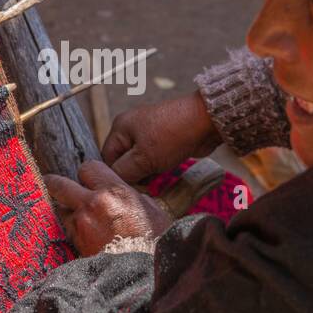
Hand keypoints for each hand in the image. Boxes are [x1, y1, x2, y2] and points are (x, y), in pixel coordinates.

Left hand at [45, 161, 171, 255]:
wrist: (143, 271)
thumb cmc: (153, 240)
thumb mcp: (150, 209)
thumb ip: (130, 195)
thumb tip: (123, 193)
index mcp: (113, 190)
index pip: (88, 167)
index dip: (88, 173)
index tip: (88, 178)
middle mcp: (92, 203)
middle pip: (60, 185)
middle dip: (56, 184)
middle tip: (54, 184)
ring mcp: (81, 224)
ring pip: (60, 209)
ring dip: (65, 210)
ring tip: (76, 215)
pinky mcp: (76, 243)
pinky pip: (66, 229)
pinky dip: (71, 229)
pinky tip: (81, 232)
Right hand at [100, 91, 221, 183]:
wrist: (206, 122)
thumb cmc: (173, 136)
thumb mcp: (143, 158)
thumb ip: (123, 172)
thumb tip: (112, 183)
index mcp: (120, 127)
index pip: (106, 157)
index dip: (114, 175)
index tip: (125, 190)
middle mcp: (131, 129)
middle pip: (122, 160)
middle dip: (130, 176)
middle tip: (140, 189)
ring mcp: (148, 134)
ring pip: (138, 162)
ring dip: (144, 174)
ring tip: (152, 183)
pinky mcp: (163, 141)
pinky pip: (152, 160)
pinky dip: (154, 170)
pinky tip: (160, 177)